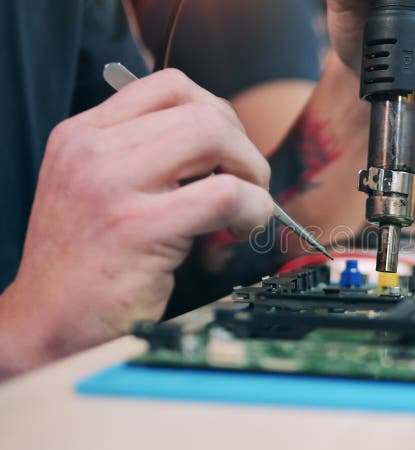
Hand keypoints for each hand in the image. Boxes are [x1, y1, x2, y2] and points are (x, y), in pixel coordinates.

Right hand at [0, 69, 272, 374]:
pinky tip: (242, 229)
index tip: (228, 154)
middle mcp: (91, 151)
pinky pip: (225, 194)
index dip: (217, 115)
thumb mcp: (100, 190)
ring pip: (214, 137)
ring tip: (246, 207)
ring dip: (251, 172)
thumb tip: (224, 142)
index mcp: (82, 135)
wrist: (47, 325)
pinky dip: (253, 209)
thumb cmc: (87, 264)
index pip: (170, 87)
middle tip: (246, 185)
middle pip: (200, 110)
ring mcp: (110, 186)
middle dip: (242, 147)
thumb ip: (147, 157)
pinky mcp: (137, 228)